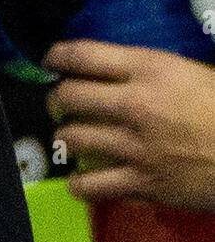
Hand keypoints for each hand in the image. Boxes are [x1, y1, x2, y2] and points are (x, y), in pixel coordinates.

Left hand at [42, 39, 214, 210]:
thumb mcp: (192, 71)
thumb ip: (153, 68)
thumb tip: (124, 66)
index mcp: (148, 68)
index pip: (84, 55)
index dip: (58, 55)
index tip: (50, 60)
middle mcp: (133, 103)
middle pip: (70, 95)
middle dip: (56, 98)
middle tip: (59, 101)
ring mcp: (135, 146)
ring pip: (75, 138)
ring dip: (65, 136)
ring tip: (68, 136)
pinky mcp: (142, 183)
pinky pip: (94, 185)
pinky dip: (80, 184)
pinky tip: (78, 182)